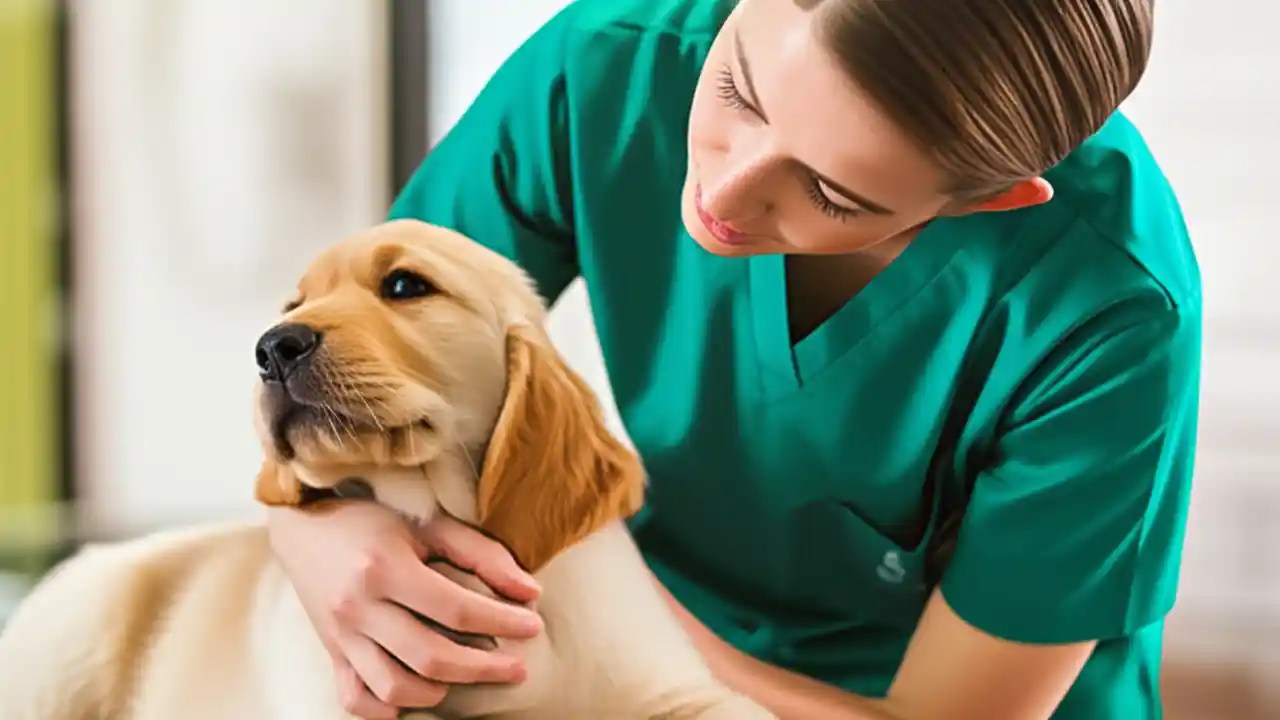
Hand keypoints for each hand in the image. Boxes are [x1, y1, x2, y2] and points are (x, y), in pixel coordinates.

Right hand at [268, 501, 543, 718]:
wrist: (304, 525)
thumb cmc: (374, 520)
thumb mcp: (428, 522)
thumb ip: (481, 554)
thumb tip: (530, 592)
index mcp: (385, 569)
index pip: (456, 610)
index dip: (502, 622)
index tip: (533, 626)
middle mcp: (359, 607)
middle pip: (430, 656)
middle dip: (483, 669)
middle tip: (518, 668)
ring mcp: (341, 635)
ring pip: (394, 686)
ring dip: (438, 690)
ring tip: (464, 675)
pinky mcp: (331, 652)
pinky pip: (355, 698)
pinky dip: (387, 707)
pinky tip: (415, 693)